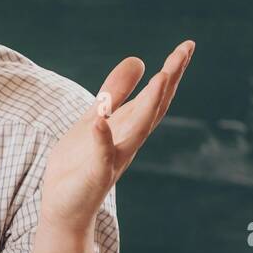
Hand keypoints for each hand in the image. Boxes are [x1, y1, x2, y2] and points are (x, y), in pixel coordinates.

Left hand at [39, 41, 193, 232]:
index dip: (171, 70)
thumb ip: (116, 91)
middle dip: (169, 80)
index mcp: (128, 126)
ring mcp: (113, 158)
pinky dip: (101, 139)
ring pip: (137, 129)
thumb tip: (139, 59)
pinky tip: (100, 121)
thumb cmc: (81, 161)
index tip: (187, 45)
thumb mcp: (98, 117)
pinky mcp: (95, 174)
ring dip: (150, 104)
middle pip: (154, 107)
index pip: (155, 95)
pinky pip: (100, 155)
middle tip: (184, 52)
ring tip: (162, 76)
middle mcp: (128, 140)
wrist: (65, 206)